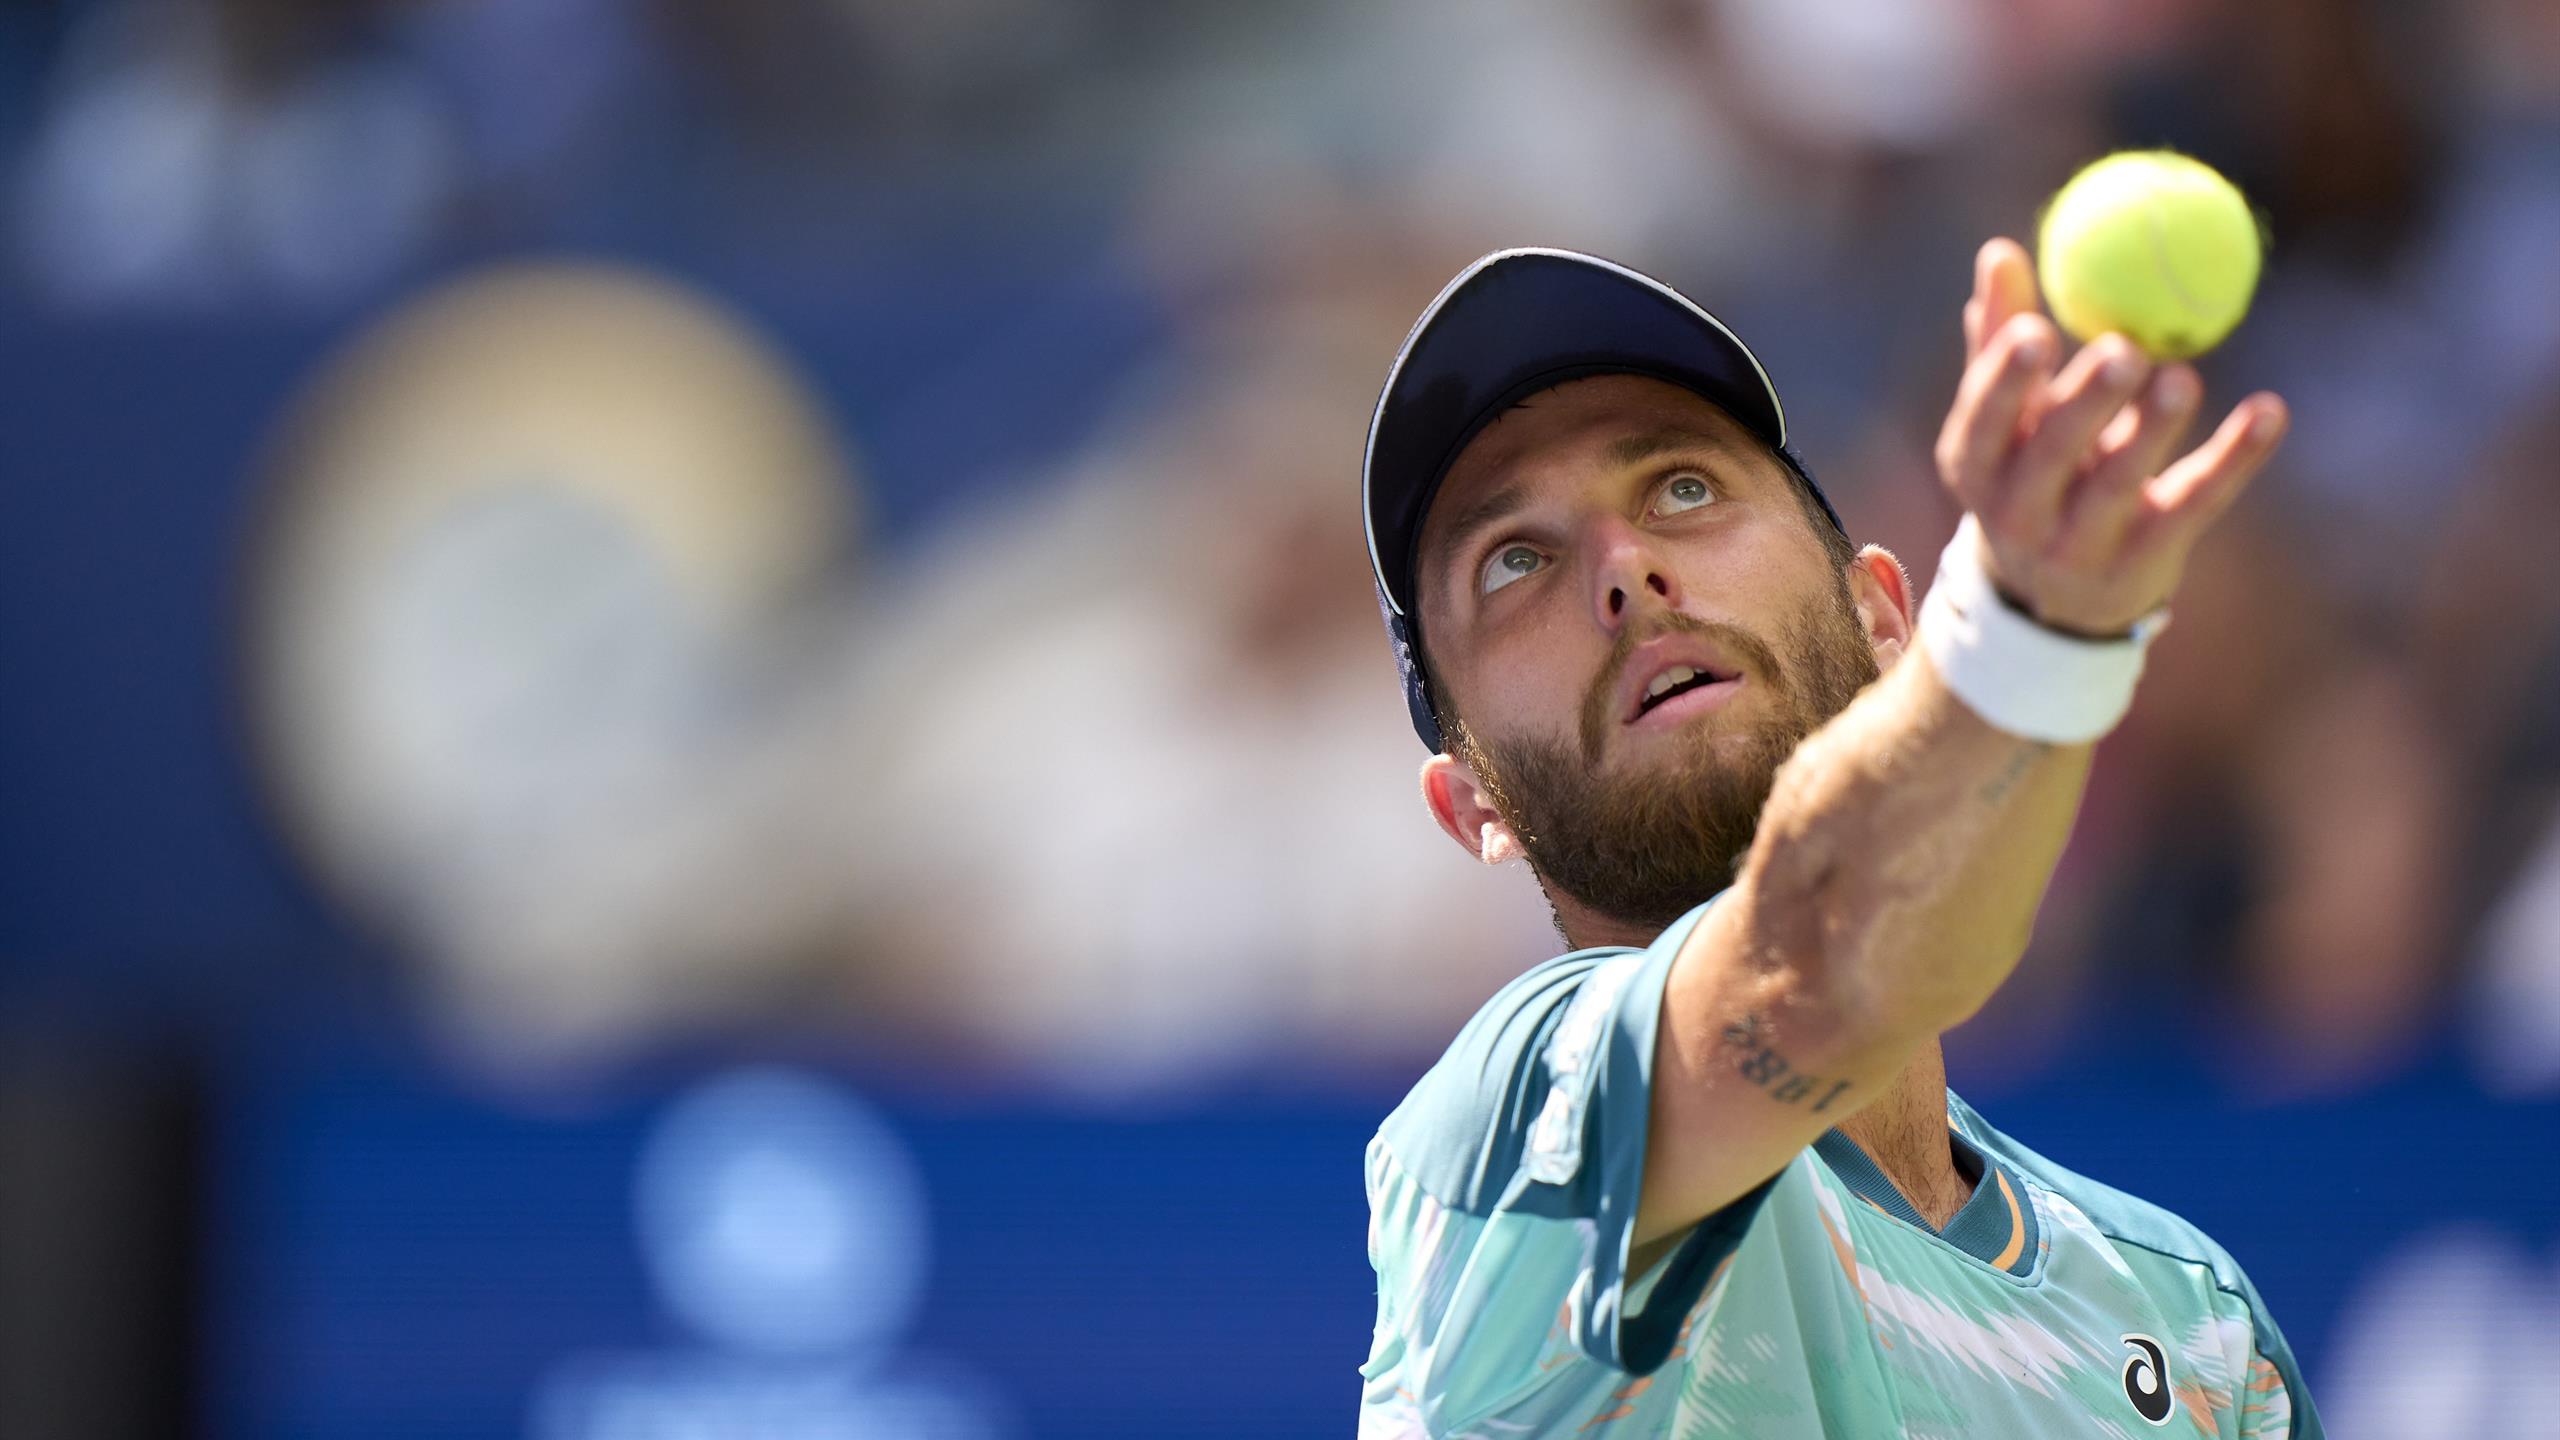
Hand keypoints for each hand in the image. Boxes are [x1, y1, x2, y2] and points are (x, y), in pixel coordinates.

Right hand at [1933, 238, 2289, 635]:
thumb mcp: (2007, 422)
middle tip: (2121, 349)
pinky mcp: (2144, 563)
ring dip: (2151, 431)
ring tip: (2183, 378)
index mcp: (1976, 468)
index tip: (2035, 331)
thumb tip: (2000, 252)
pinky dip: (2235, 457)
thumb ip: (2002, 341)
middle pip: (2048, 459)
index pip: (1981, 425)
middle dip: (2082, 405)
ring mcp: (2079, 547)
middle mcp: (2017, 515)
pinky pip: (2194, 504)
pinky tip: (2270, 411)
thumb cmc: (2030, 474)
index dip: (2004, 383)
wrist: (2056, 599)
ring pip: (2117, 487)